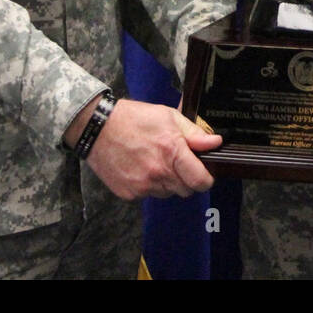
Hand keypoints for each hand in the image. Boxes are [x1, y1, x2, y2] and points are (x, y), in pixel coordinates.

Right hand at [82, 98, 222, 199]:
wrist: (96, 128)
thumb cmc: (134, 118)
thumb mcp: (168, 117)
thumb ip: (194, 133)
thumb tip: (216, 143)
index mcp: (172, 153)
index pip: (201, 181)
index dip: (206, 179)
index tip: (203, 173)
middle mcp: (159, 174)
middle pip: (186, 190)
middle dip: (186, 179)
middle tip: (176, 162)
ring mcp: (142, 186)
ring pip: (167, 193)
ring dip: (167, 182)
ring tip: (154, 161)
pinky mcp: (128, 193)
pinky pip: (147, 195)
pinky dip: (148, 185)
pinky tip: (139, 167)